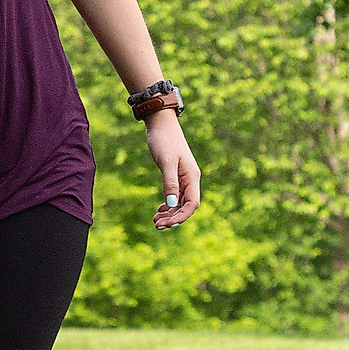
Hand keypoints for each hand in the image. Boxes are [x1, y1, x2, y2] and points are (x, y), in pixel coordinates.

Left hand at [143, 111, 200, 230]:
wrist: (160, 124)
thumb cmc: (164, 140)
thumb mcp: (166, 162)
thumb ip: (169, 183)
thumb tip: (171, 204)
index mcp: (192, 177)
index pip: (192, 203)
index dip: (182, 216)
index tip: (168, 224)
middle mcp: (190, 179)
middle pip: (185, 206)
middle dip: (173, 217)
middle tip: (157, 225)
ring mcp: (182, 178)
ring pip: (179, 202)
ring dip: (169, 213)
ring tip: (155, 221)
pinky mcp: (174, 175)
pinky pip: (174, 195)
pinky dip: (167, 205)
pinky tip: (159, 210)